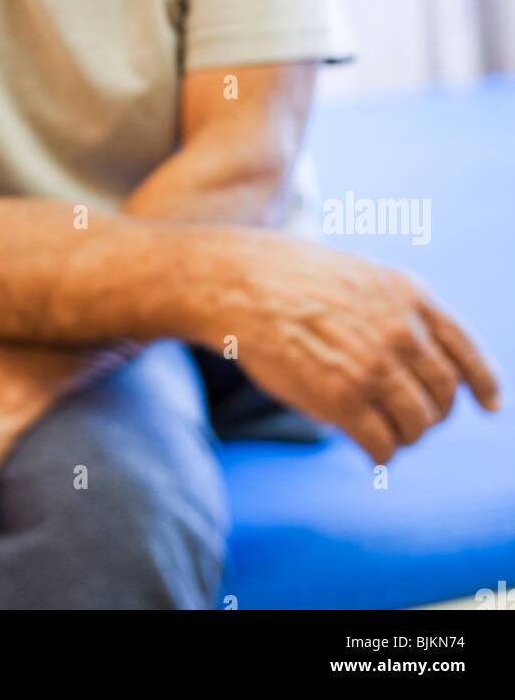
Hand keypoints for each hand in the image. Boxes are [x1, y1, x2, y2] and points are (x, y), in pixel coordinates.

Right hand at [223, 232, 500, 462]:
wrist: (238, 282)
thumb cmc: (290, 277)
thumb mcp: (360, 274)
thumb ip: (397, 309)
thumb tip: (423, 356)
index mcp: (409, 296)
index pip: (465, 350)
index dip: (483, 383)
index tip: (490, 404)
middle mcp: (401, 331)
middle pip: (443, 397)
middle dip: (430, 413)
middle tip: (406, 417)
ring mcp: (373, 366)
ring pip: (417, 426)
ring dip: (404, 435)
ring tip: (382, 431)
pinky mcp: (342, 399)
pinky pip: (382, 445)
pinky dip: (380, 453)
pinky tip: (368, 447)